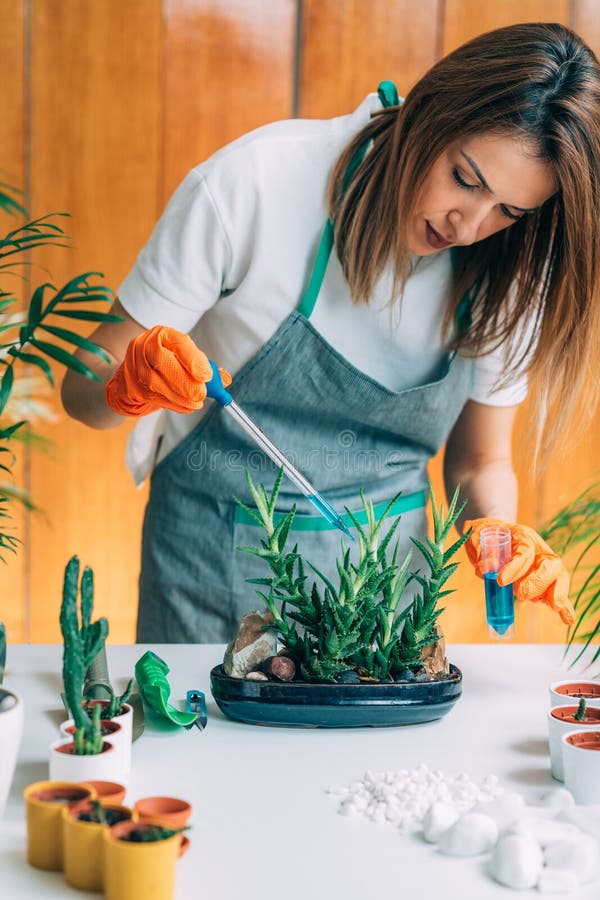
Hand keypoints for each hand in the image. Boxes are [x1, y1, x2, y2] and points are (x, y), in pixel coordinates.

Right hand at [106, 325, 230, 415]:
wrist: (134, 375)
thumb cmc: (167, 364)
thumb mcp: (185, 358)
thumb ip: (205, 366)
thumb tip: (225, 379)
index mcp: (162, 334)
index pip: (177, 342)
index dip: (192, 359)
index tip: (207, 376)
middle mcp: (144, 345)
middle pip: (162, 361)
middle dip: (184, 380)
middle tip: (202, 394)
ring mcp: (134, 366)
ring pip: (156, 382)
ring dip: (180, 396)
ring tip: (196, 402)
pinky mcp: (131, 386)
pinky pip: (153, 397)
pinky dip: (173, 404)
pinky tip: (186, 406)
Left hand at [464, 517, 574, 624]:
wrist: (492, 534)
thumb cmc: (485, 536)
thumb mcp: (476, 538)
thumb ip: (479, 552)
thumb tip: (484, 569)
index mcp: (522, 537)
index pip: (524, 552)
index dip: (515, 567)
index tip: (501, 581)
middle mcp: (538, 550)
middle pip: (549, 564)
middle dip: (538, 582)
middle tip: (521, 594)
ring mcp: (544, 566)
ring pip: (558, 577)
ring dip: (556, 593)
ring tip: (554, 607)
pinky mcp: (545, 582)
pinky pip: (557, 593)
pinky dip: (564, 607)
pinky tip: (568, 619)